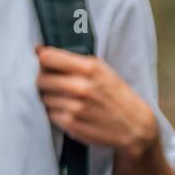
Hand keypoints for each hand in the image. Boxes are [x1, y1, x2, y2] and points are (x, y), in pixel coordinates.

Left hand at [35, 45, 158, 160]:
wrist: (136, 125)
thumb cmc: (116, 94)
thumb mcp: (101, 70)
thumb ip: (72, 60)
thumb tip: (38, 50)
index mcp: (90, 68)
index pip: (47, 58)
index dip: (42, 61)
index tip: (44, 64)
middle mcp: (82, 87)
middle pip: (41, 79)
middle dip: (43, 81)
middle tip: (52, 84)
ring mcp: (76, 107)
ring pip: (44, 97)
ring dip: (49, 98)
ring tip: (65, 99)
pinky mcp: (72, 124)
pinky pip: (50, 114)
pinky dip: (55, 113)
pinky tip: (69, 112)